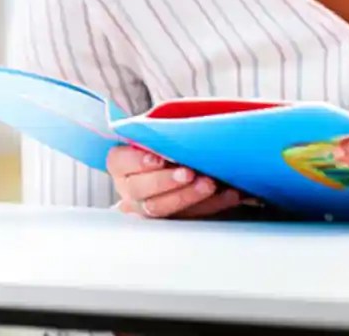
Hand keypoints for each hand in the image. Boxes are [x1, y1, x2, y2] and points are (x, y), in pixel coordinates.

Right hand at [107, 145, 241, 218]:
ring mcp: (149, 208)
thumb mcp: (158, 136)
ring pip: (162, 208)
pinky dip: (213, 205)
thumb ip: (159, 135)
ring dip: (188, 196)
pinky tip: (229, 194)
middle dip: (166, 181)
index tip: (158, 158)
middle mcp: (131, 190)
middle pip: (140, 190)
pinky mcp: (173, 220)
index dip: (137, 161)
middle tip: (187, 172)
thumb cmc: (167, 147)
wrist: (179, 167)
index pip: (119, 162)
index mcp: (122, 166)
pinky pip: (191, 217)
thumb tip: (179, 128)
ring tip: (209, 184)